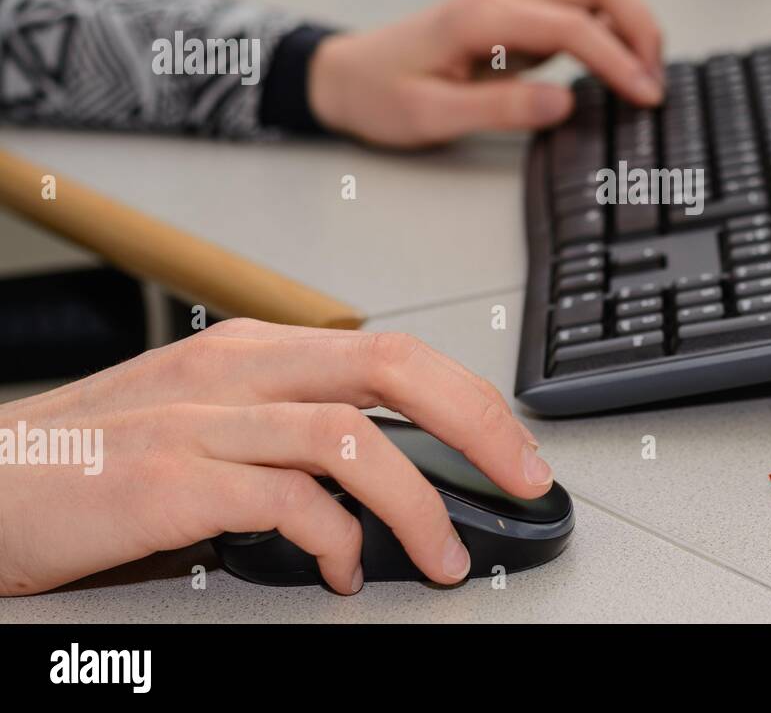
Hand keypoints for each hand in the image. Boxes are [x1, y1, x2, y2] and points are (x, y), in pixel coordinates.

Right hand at [0, 319, 548, 595]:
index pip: (394, 352)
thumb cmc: (94, 457)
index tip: (516, 448)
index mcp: (255, 349)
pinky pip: (285, 500)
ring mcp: (200, 418)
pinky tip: (342, 572)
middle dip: (478, 426)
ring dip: (417, 504)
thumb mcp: (210, 418)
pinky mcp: (167, 478)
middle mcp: (236, 367)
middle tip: (524, 480)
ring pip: (351, 438)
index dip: (470, 398)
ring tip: (440, 556)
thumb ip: (292, 427)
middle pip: (393, 370)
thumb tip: (390, 469)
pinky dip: (334, 541)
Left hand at [307, 0, 663, 146]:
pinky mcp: (517, 14)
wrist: (346, 77)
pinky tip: (615, 68)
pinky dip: (610, 30)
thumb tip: (564, 103)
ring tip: (642, 77)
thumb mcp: (431, 115)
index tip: (645, 96)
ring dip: (629, 23)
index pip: (574, 25)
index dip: (619, 61)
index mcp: (481, 16)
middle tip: (654, 81)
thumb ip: (501, 109)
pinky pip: (579, 8)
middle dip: (640, 25)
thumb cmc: (380, 95)